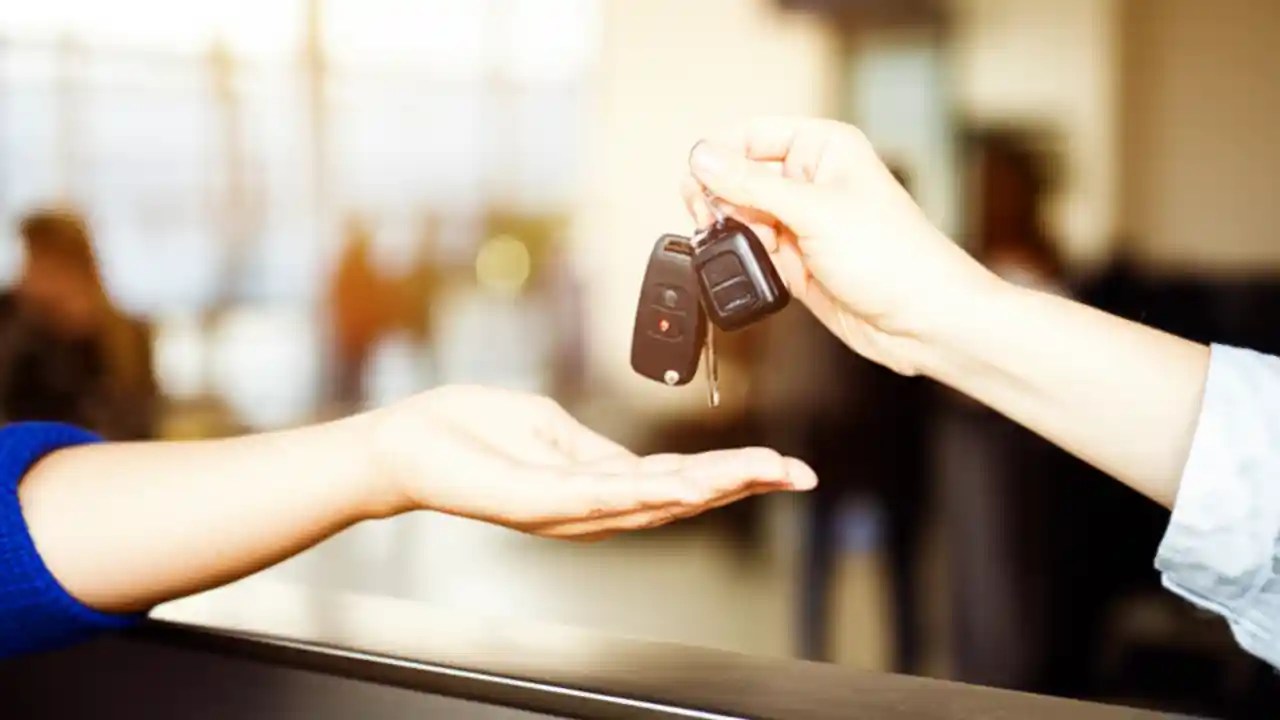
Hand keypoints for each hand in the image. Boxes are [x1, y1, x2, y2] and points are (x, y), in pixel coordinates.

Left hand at [362, 385, 816, 539]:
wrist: (406, 445)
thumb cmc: (469, 431)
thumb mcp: (547, 429)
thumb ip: (593, 449)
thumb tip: (630, 461)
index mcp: (594, 482)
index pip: (676, 478)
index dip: (730, 472)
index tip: (780, 465)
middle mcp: (589, 506)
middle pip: (681, 497)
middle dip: (742, 483)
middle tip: (798, 474)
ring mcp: (567, 508)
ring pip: (655, 501)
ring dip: (714, 486)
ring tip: (764, 473)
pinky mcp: (541, 501)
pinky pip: (606, 497)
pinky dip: (654, 490)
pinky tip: (693, 483)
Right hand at [682, 116, 998, 375]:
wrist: (921, 320)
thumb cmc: (895, 257)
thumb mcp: (813, 211)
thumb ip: (750, 184)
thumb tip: (703, 158)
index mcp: (823, 147)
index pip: (751, 134)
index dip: (719, 154)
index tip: (695, 178)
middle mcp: (811, 180)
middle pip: (738, 177)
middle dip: (721, 199)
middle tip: (710, 218)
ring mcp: (802, 222)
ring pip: (741, 218)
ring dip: (734, 234)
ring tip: (752, 248)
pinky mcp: (797, 260)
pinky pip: (752, 252)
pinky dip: (746, 261)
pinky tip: (759, 269)